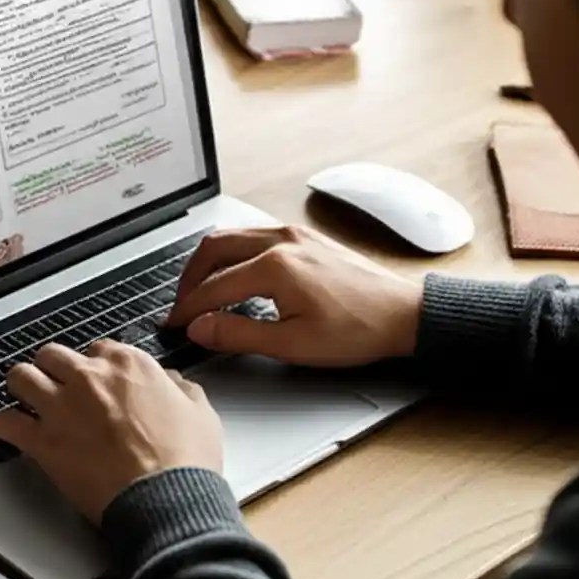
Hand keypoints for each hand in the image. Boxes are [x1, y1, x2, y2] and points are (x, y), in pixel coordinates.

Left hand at [0, 340, 222, 523]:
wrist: (168, 499)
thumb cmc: (186, 461)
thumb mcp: (201, 412)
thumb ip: (181, 389)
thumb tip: (173, 383)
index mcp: (129, 365)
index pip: (98, 349)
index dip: (96, 367)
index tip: (96, 382)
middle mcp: (90, 378)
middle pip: (52, 355)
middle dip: (54, 370)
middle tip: (58, 389)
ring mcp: (62, 407)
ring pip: (20, 377)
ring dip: (24, 389)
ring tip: (29, 403)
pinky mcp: (44, 442)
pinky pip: (6, 423)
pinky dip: (7, 427)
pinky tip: (15, 433)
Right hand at [166, 225, 421, 366]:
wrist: (404, 314)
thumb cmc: (358, 329)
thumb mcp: (292, 344)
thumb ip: (238, 334)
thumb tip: (200, 329)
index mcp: (274, 266)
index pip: (213, 287)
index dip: (188, 309)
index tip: (175, 324)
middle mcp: (281, 241)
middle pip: (213, 248)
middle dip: (190, 278)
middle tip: (182, 304)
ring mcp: (294, 234)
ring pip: (232, 236)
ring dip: (210, 262)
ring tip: (201, 289)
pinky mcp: (306, 238)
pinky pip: (254, 236)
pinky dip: (233, 253)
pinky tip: (235, 275)